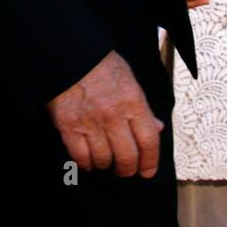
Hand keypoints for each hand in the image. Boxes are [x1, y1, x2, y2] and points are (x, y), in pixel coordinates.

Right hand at [46, 50, 163, 178]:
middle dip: (128, 169)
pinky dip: (86, 163)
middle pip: (127, 156)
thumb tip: (156, 128)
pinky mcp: (69, 127)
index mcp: (133, 102)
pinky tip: (88, 161)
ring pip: (104, 159)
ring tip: (106, 160)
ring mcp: (91, 122)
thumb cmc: (102, 65)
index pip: (149, 141)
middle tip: (125, 170)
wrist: (70, 55)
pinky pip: (80, 156)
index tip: (148, 171)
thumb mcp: (130, 80)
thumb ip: (143, 107)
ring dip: (106, 164)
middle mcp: (114, 115)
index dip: (150, 161)